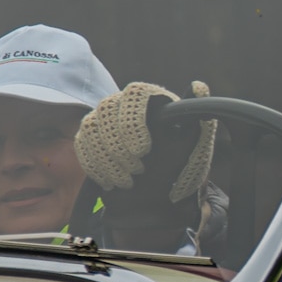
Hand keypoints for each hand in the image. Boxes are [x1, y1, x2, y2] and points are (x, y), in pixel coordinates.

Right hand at [75, 81, 215, 201]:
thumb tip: (199, 86)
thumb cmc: (177, 168)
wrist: (154, 196)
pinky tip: (112, 182)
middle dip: (119, 146)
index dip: (134, 121)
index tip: (143, 150)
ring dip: (108, 159)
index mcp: (151, 100)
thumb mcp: (193, 147)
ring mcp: (104, 119)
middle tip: (137, 170)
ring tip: (128, 180)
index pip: (135, 93)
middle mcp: (124, 104)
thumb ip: (198, 119)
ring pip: (92, 128)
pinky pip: (83, 145)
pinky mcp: (90, 137)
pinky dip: (96, 166)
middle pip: (107, 109)